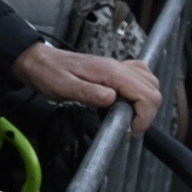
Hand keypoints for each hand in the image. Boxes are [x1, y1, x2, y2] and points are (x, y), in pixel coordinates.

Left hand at [12, 42, 160, 134]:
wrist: (38, 61)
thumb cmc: (48, 74)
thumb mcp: (63, 87)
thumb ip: (87, 93)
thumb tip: (112, 98)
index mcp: (109, 72)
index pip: (145, 93)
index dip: (144, 116)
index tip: (131, 130)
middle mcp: (117, 67)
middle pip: (152, 89)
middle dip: (148, 112)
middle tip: (131, 127)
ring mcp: (116, 67)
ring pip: (150, 82)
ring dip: (147, 102)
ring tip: (131, 117)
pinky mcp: (113, 70)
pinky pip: (139, 76)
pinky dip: (142, 90)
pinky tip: (129, 102)